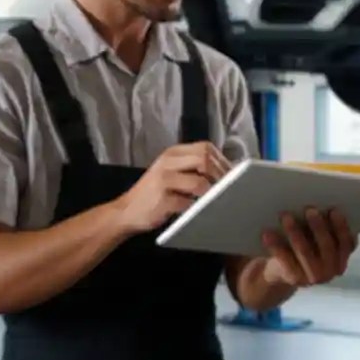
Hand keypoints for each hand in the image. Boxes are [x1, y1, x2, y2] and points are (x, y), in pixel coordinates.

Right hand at [114, 142, 231, 233]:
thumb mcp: (170, 172)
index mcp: (172, 153)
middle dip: (221, 175)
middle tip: (230, 189)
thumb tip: (225, 170)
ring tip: (218, 201)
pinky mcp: (162, 201)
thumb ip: (191, 167)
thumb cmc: (154, 193)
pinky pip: (188, 203)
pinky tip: (202, 212)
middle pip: (204, 160)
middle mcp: (167, 162)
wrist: (126, 211)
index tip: (232, 175)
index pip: (205, 147)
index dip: (222, 160)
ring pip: (199, 182)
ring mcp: (163, 181)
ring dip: (212, 193)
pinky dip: (198, 208)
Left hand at [261, 207, 356, 286]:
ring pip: (305, 252)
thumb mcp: (317, 237)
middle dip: (318, 226)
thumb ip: (324, 224)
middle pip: (327, 246)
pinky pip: (284, 260)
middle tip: (309, 209)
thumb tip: (319, 199)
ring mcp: (313, 278)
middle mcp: (331, 270)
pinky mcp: (294, 279)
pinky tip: (267, 232)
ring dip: (295, 232)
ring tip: (285, 215)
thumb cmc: (305, 245)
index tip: (334, 210)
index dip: (341, 226)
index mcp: (342, 257)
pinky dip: (275, 245)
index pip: (347, 242)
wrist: (282, 271)